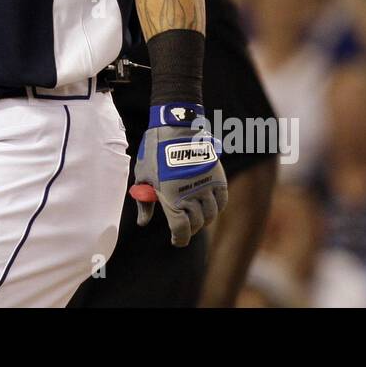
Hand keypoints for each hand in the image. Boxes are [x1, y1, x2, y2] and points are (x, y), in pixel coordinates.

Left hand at [130, 104, 227, 246]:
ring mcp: (206, 186)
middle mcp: (191, 195)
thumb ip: (144, 202)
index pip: (181, 230)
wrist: (175, 125)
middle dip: (190, 229)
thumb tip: (143, 222)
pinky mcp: (217, 176)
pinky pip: (222, 200)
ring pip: (211, 214)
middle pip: (197, 224)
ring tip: (197, 216)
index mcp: (171, 197)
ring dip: (204, 219)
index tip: (177, 241)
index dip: (180, 239)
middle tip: (185, 226)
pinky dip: (217, 206)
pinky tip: (209, 205)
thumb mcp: (143, 176)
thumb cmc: (154, 151)